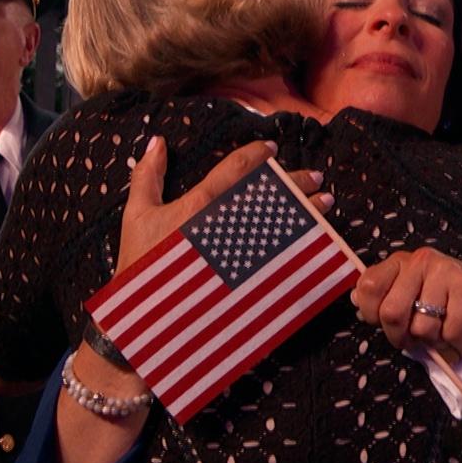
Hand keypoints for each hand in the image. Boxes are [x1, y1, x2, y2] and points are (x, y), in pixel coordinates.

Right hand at [120, 137, 328, 269]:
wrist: (147, 320)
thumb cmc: (140, 266)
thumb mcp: (136, 216)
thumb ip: (147, 176)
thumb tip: (157, 142)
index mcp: (201, 206)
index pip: (236, 169)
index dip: (256, 155)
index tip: (272, 148)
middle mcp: (228, 228)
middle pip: (271, 196)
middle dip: (295, 183)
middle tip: (314, 177)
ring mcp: (244, 256)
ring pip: (287, 224)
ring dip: (309, 212)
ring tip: (325, 203)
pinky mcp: (253, 281)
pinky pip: (286, 258)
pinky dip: (305, 248)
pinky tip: (319, 241)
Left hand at [350, 248, 461, 360]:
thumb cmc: (453, 304)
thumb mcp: (415, 298)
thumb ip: (386, 300)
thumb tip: (357, 302)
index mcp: (400, 262)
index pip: (367, 288)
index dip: (373, 317)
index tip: (393, 325)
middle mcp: (420, 261)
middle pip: (392, 313)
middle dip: (404, 338)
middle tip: (420, 341)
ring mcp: (445, 270)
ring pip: (423, 327)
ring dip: (437, 344)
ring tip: (448, 336)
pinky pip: (450, 331)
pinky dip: (459, 345)